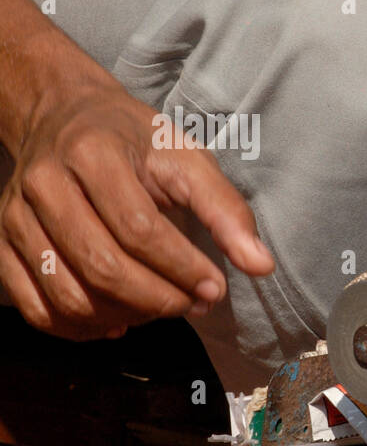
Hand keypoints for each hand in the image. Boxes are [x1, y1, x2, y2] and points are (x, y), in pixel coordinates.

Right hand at [1, 75, 274, 339]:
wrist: (63, 118)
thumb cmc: (135, 142)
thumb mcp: (188, 159)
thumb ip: (226, 210)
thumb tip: (261, 266)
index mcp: (93, 153)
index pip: (139, 230)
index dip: (182, 268)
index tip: (215, 288)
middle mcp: (44, 184)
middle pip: (102, 267)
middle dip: (159, 299)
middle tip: (194, 304)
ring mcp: (15, 218)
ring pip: (68, 295)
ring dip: (125, 316)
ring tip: (162, 309)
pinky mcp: (2, 246)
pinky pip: (36, 308)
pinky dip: (81, 328)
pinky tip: (120, 319)